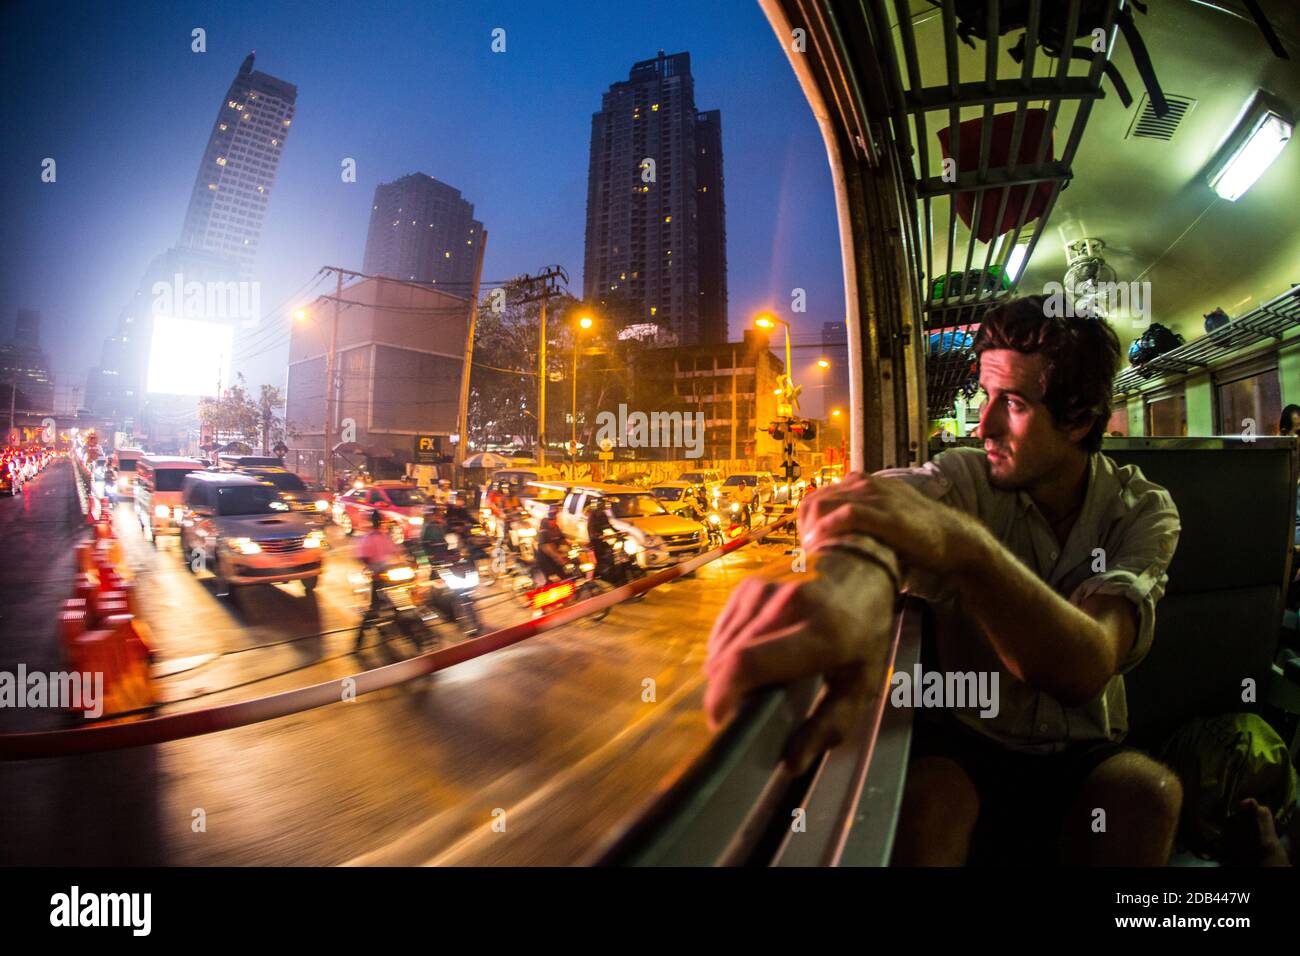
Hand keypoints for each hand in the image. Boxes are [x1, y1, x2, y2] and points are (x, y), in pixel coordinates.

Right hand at [704, 550, 895, 774]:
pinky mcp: (749, 584)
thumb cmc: (864, 630)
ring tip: (745, 687)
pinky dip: (726, 651)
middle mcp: (788, 604)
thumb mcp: (862, 681)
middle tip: (733, 715)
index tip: (721, 723)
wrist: (859, 564)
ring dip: (723, 673)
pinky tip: (747, 658)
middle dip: (722, 693)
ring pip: (721, 645)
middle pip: (729, 657)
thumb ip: (830, 724)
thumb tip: (792, 763)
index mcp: (822, 633)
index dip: (724, 695)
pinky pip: (723, 630)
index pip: (750, 662)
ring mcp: (764, 588)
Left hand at [798, 472, 979, 577]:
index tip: (807, 544)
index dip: (806, 521)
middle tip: (805, 554)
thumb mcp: (882, 518)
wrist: (954, 539)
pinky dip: (830, 530)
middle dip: (806, 528)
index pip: (817, 496)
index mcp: (863, 483)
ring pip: (828, 505)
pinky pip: (849, 515)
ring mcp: (878, 497)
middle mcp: (867, 484)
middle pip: (817, 500)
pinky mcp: (888, 515)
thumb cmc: (916, 535)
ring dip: (813, 531)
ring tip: (810, 554)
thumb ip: (858, 519)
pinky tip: (822, 546)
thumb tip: (830, 537)